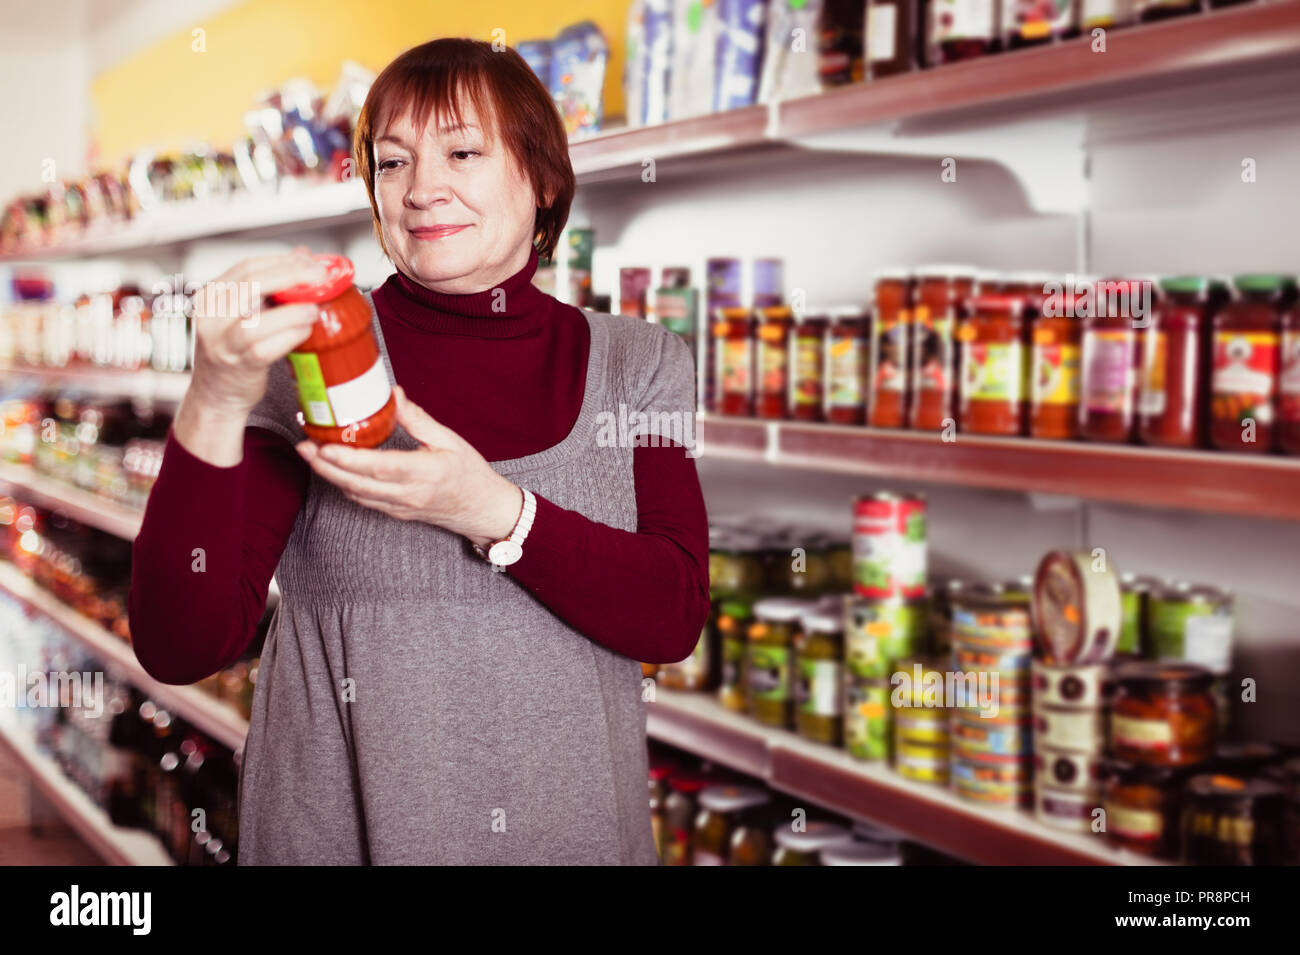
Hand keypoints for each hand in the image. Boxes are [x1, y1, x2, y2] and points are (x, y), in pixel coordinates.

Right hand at [187, 247, 329, 417]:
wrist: (217, 394)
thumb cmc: (235, 349)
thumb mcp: (247, 311)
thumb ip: (272, 285)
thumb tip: (303, 256)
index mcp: (211, 295)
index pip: (248, 267)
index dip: (283, 261)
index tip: (311, 261)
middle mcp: (210, 316)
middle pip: (251, 284)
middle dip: (291, 276)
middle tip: (320, 277)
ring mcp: (221, 342)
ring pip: (257, 321)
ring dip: (292, 312)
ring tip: (314, 309)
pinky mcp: (237, 365)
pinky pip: (265, 348)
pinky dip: (289, 337)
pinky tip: (305, 331)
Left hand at [295, 385, 523, 547]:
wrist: (482, 509)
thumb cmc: (470, 473)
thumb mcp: (450, 440)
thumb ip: (418, 419)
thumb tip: (393, 395)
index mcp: (427, 472)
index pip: (382, 467)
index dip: (350, 459)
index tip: (325, 446)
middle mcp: (410, 494)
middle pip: (359, 484)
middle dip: (326, 467)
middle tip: (303, 446)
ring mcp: (401, 506)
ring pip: (356, 494)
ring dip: (330, 476)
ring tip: (309, 454)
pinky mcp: (396, 512)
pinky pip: (363, 500)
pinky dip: (344, 484)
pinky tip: (332, 469)